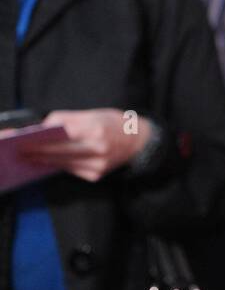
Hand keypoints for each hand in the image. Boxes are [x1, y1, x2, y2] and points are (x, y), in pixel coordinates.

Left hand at [13, 109, 150, 182]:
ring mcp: (97, 165)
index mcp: (96, 129)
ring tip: (30, 156)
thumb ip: (69, 119)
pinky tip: (49, 161)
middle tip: (21, 150)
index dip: (41, 138)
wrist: (140, 142)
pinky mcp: (95, 176)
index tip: (24, 139)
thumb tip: (44, 126)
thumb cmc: (115, 123)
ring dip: (44, 160)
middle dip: (37, 151)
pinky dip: (60, 165)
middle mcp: (97, 149)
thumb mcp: (94, 113)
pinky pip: (71, 170)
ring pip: (62, 164)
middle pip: (58, 152)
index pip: (61, 135)